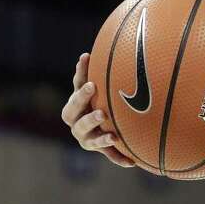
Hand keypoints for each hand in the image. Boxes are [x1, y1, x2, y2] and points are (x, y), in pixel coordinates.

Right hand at [60, 52, 134, 167]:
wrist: (98, 127)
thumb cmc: (101, 99)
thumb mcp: (102, 86)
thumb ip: (106, 69)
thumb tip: (123, 40)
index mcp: (75, 103)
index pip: (75, 87)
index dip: (79, 73)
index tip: (88, 64)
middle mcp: (76, 121)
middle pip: (72, 113)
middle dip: (82, 101)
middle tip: (93, 91)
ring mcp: (85, 137)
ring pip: (88, 138)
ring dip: (98, 136)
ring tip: (111, 134)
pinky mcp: (98, 148)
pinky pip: (108, 155)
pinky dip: (118, 158)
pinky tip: (131, 163)